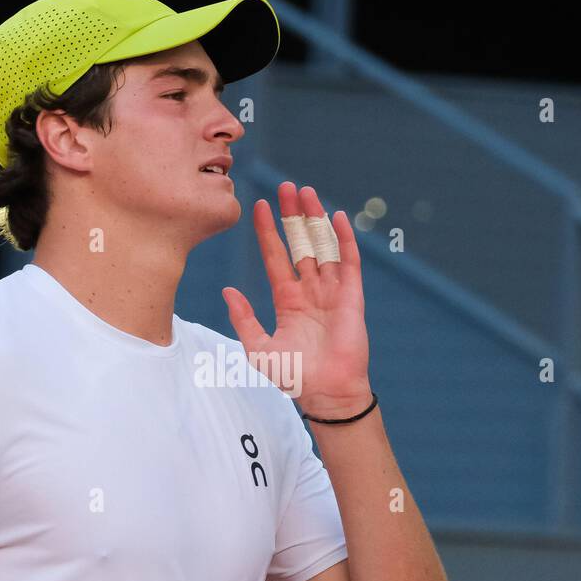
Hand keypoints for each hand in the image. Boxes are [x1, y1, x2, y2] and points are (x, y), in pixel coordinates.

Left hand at [221, 181, 372, 418]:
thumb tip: (228, 291)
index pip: (276, 257)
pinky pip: (349, 261)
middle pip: (300, 243)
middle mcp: (310, 291)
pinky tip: (336, 217)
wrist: (327, 393)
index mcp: (287, 300)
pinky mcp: (352, 296)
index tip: (258, 206)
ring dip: (316, 219)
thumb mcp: (259, 348)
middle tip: (286, 187)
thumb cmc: (294, 376)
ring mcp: (332, 291)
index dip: (267, 232)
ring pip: (323, 246)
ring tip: (306, 192)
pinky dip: (344, 239)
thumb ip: (244, 319)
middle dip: (293, 216)